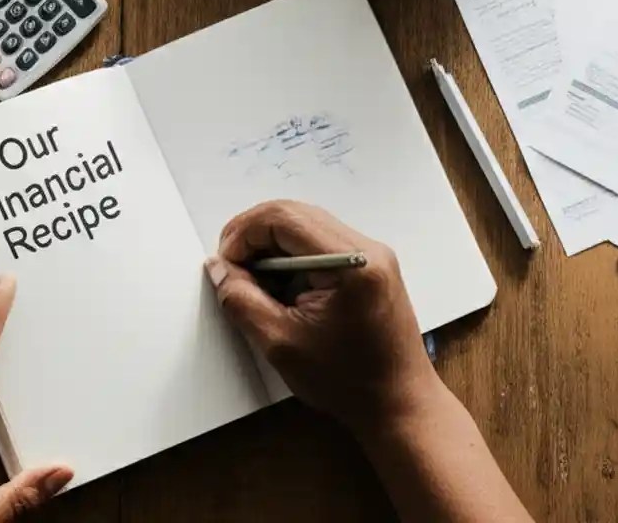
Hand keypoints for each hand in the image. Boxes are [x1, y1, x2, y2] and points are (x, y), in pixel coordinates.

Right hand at [204, 201, 442, 433]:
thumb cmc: (348, 382)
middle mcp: (367, 249)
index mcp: (351, 263)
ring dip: (271, 247)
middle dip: (254, 236)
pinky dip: (291, 257)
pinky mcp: (369, 267)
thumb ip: (242, 300)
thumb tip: (218, 268)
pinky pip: (320, 243)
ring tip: (255, 284)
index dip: (244, 234)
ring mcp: (372, 256)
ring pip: (306, 226)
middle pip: (295, 214)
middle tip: (232, 269)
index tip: (225, 265)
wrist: (398, 404)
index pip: (285, 218)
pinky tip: (281, 289)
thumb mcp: (281, 343)